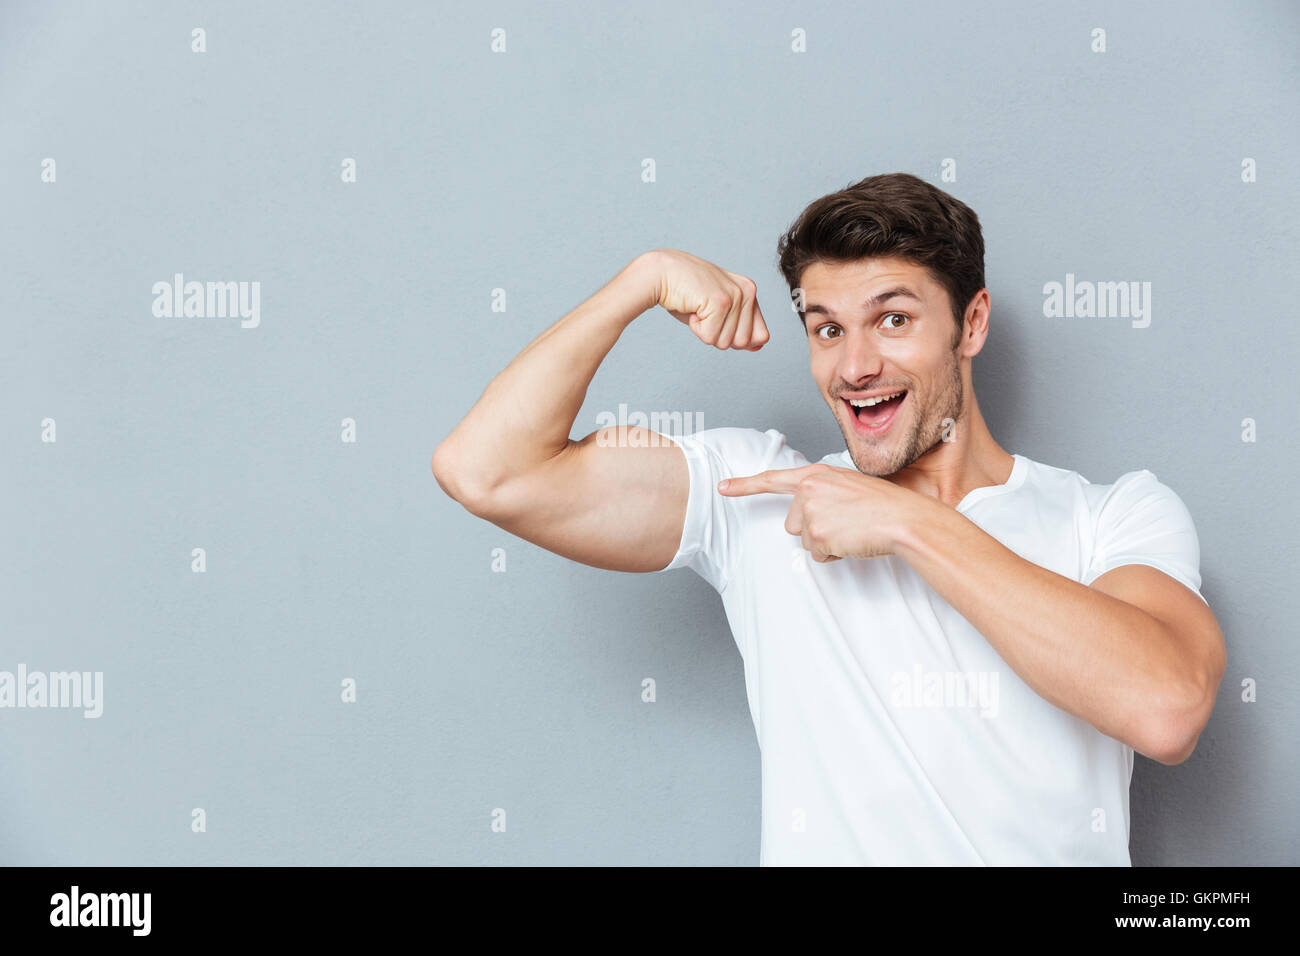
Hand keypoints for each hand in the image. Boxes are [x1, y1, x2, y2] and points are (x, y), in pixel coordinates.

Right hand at [648, 248, 770, 350]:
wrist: (660, 274)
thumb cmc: (686, 293)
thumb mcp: (719, 312)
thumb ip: (741, 327)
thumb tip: (759, 346)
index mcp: (750, 291)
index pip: (761, 335)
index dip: (737, 336)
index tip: (718, 318)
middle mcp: (748, 291)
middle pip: (743, 342)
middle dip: (720, 334)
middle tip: (706, 313)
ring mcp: (735, 296)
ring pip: (726, 342)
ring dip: (706, 331)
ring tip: (698, 308)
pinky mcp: (721, 302)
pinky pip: (710, 337)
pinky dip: (696, 328)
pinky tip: (692, 308)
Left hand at [718, 463, 919, 561]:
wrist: (903, 518)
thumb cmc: (883, 505)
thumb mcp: (848, 487)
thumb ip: (822, 494)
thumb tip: (808, 519)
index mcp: (815, 475)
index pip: (773, 480)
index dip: (744, 485)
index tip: (722, 488)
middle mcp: (807, 490)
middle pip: (792, 524)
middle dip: (815, 530)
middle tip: (846, 522)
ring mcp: (810, 512)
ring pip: (805, 541)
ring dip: (827, 542)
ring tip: (852, 530)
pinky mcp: (816, 535)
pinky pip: (819, 555)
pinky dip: (836, 554)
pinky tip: (853, 540)